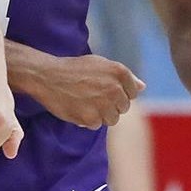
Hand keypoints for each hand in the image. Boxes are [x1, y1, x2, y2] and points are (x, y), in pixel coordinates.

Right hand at [28, 54, 143, 129]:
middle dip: (110, 105)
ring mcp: (104, 104)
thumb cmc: (74, 69)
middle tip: (92, 96)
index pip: (133, 92)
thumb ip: (123, 76)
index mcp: (119, 72)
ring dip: (100, 115)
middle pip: (123, 108)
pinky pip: (97, 125)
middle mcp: (115, 88)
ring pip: (112, 119)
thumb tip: (143, 87)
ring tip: (85, 103)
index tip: (104, 90)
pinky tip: (78, 108)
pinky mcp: (91, 118)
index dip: (118, 93)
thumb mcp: (100, 64)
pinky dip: (87, 120)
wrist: (48, 76)